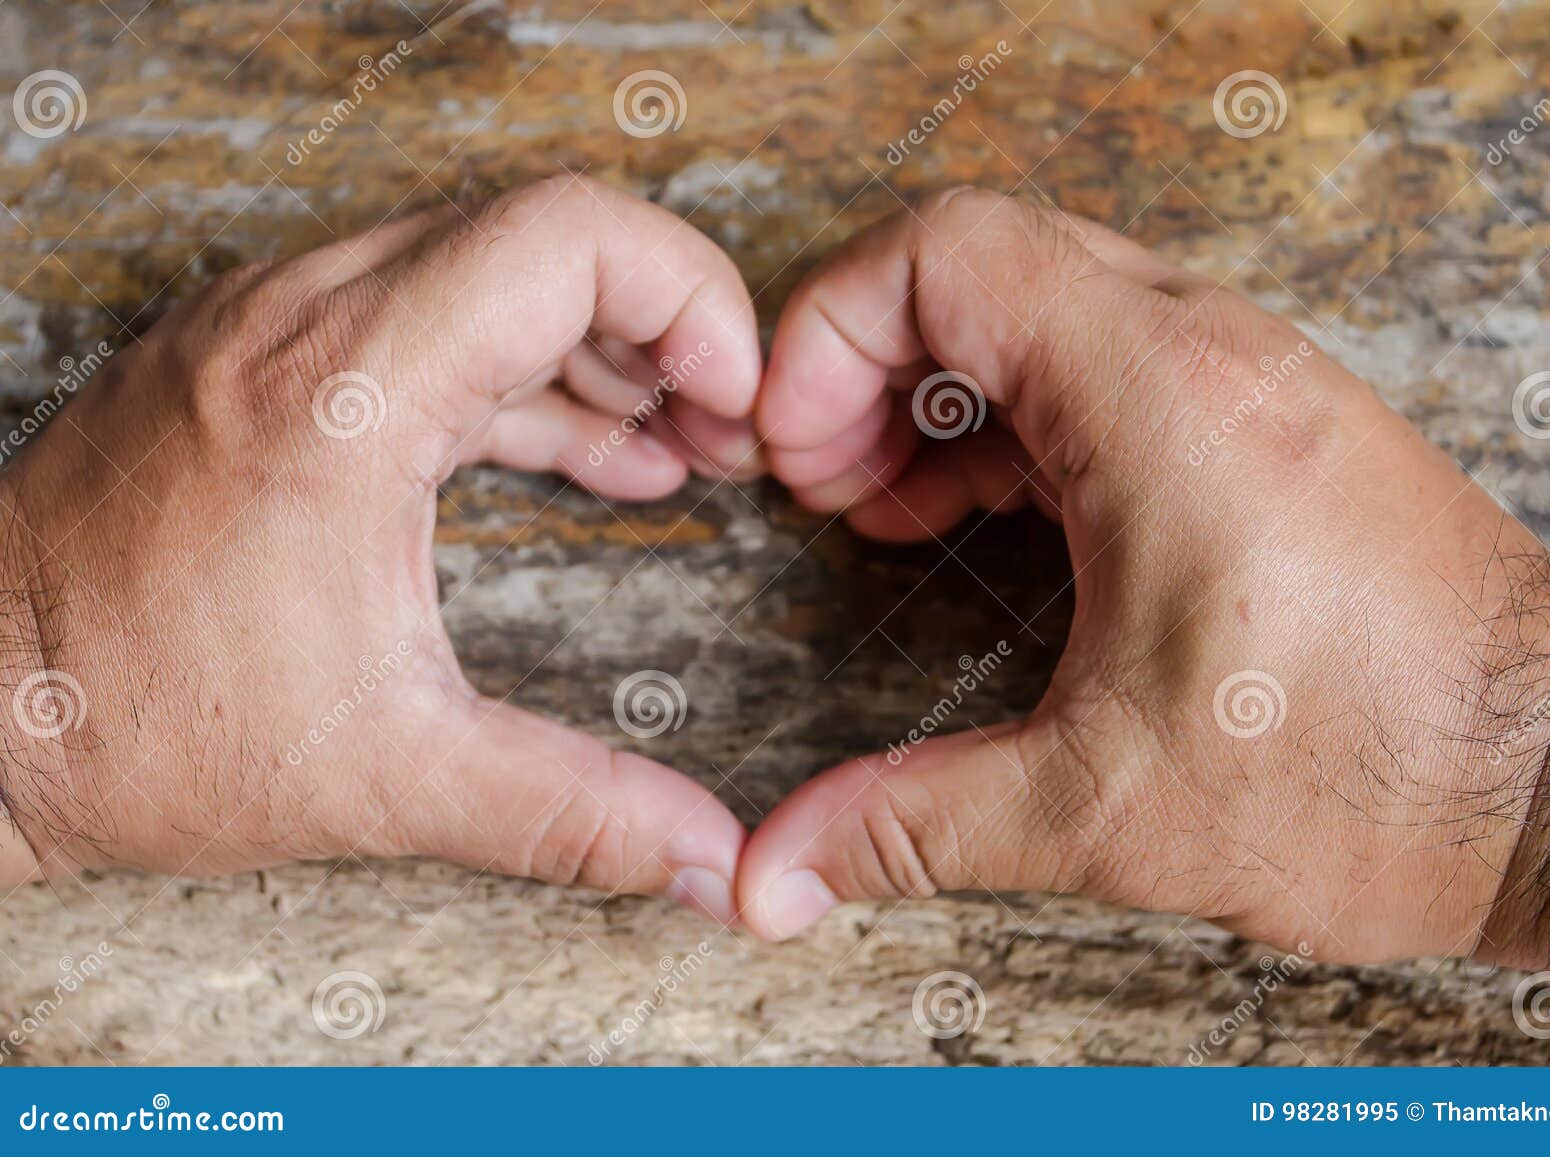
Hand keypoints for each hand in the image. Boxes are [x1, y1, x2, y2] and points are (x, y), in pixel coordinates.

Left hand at [0, 176, 761, 922]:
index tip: (736, 406)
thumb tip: (709, 861)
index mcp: (342, 387)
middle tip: (728, 436)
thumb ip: (575, 814)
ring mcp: (267, 327)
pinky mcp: (254, 360)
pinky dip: (523, 375)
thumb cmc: (136, 724)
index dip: (691, 302)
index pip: (567, 239)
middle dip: (664, 328)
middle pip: (540, 238)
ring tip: (680, 447)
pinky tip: (590, 453)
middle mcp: (299, 319)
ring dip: (598, 351)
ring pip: (483, 271)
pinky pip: (424, 320)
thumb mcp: (389, 780)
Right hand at [736, 188, 1549, 968]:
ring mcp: (1248, 379)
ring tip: (880, 502)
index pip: (948, 250)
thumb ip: (914, 823)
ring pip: (1045, 307)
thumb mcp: (1108, 808)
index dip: (833, 333)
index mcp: (1160, 400)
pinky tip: (979, 514)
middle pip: (984, 263)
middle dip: (870, 363)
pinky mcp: (1266, 425)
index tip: (796, 447)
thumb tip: (781, 870)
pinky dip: (1016, 419)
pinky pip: (1104, 366)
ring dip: (941, 391)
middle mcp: (1209, 355)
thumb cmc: (1383, 773)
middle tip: (822, 479)